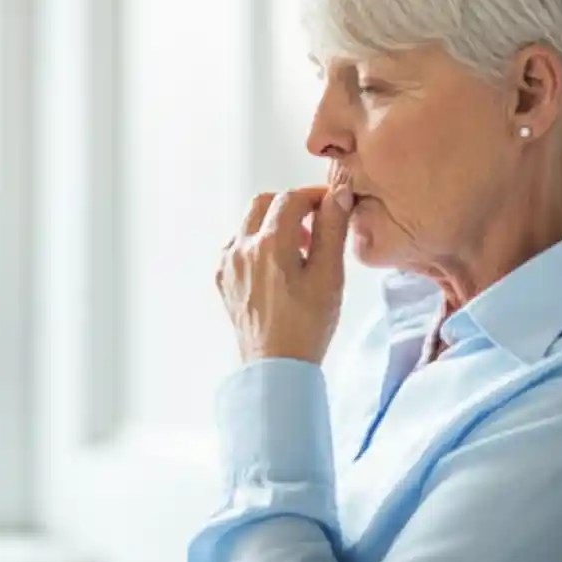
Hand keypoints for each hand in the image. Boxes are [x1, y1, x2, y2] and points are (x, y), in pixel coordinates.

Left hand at [216, 184, 352, 364]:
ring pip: (249, 224)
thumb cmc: (307, 324)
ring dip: (273, 225)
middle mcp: (241, 247)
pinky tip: (278, 269)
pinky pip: (239, 247)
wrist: (276, 367)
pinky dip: (258, 245)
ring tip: (299, 251)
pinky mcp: (223, 280)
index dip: (313, 196)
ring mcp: (228, 264)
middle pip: (264, 203)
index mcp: (269, 243)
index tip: (331, 205)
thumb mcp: (329, 275)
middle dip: (290, 206)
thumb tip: (338, 195)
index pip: (291, 198)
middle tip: (315, 224)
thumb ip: (332, 229)